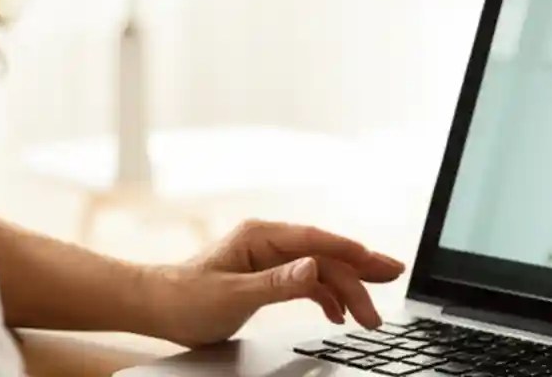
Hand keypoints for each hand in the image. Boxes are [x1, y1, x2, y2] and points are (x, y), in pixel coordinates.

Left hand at [141, 219, 405, 346]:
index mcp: (261, 236)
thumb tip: (314, 268)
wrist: (156, 306)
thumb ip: (277, 283)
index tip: (375, 261)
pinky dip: (327, 297)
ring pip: (321, 270)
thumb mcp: (233, 294)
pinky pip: (308, 283)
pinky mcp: (270, 277)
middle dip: (360, 268)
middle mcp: (270, 242)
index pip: (316, 240)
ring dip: (347, 290)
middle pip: (325, 254)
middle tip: (394, 277)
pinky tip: (340, 314)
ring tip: (371, 314)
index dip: (349, 250)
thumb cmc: (186, 297)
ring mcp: (271, 258)